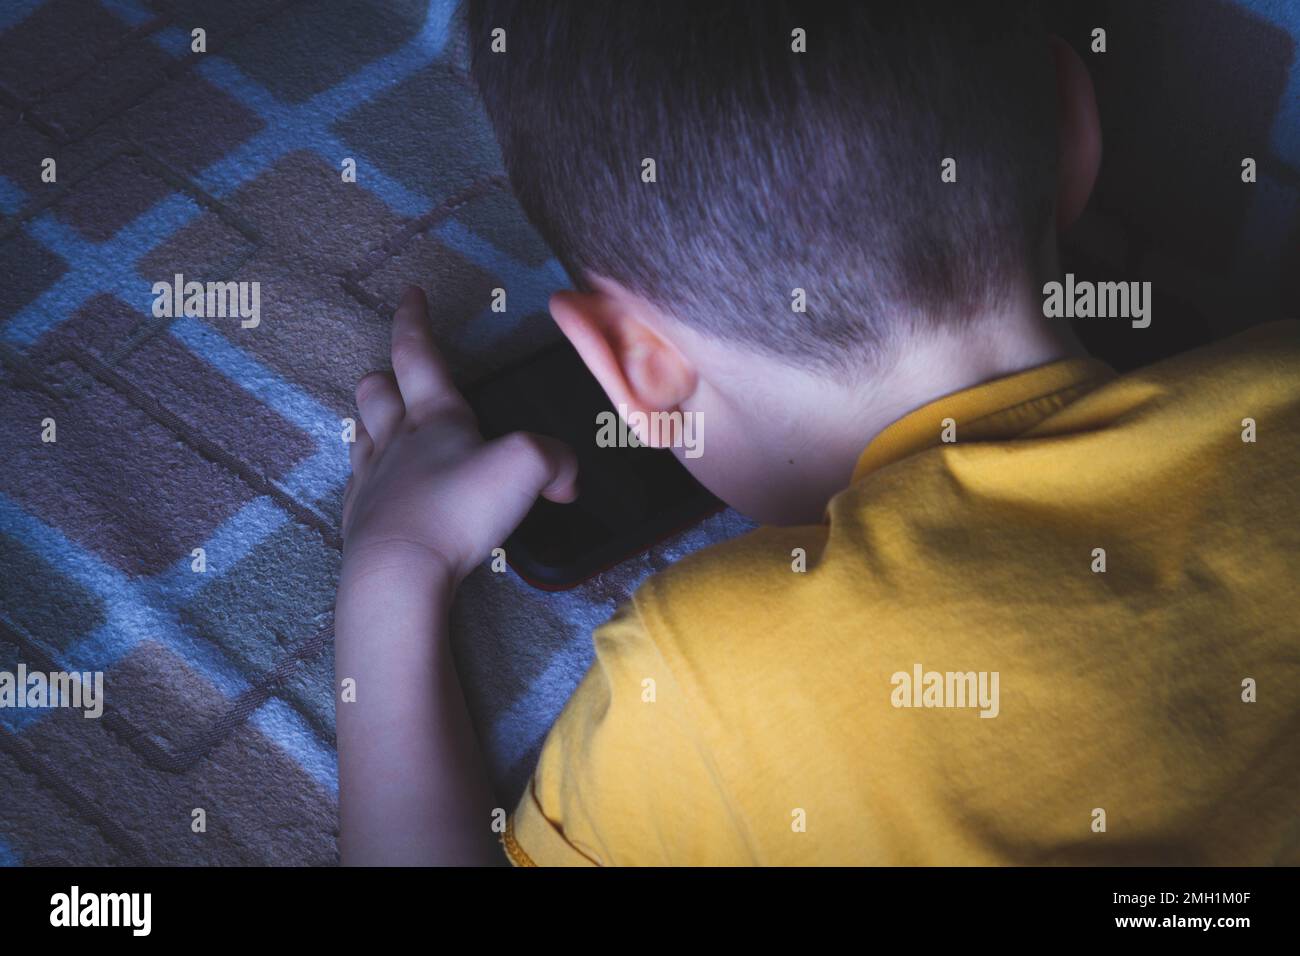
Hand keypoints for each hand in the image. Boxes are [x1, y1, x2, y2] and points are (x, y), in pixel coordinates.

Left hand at [341, 287, 577, 584]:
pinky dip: (373, 480)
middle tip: (393, 372)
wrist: (400, 571)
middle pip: (375, 392)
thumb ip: (556, 459)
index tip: (411, 294)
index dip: (414, 320)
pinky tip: (387, 491)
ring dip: (373, 424)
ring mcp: (373, 482)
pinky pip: (362, 488)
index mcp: (433, 416)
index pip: (418, 353)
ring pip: (363, 436)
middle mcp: (396, 441)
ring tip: (387, 426)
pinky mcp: (363, 522)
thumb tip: (565, 478)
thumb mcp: (526, 467)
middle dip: (384, 375)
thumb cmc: (456, 509)